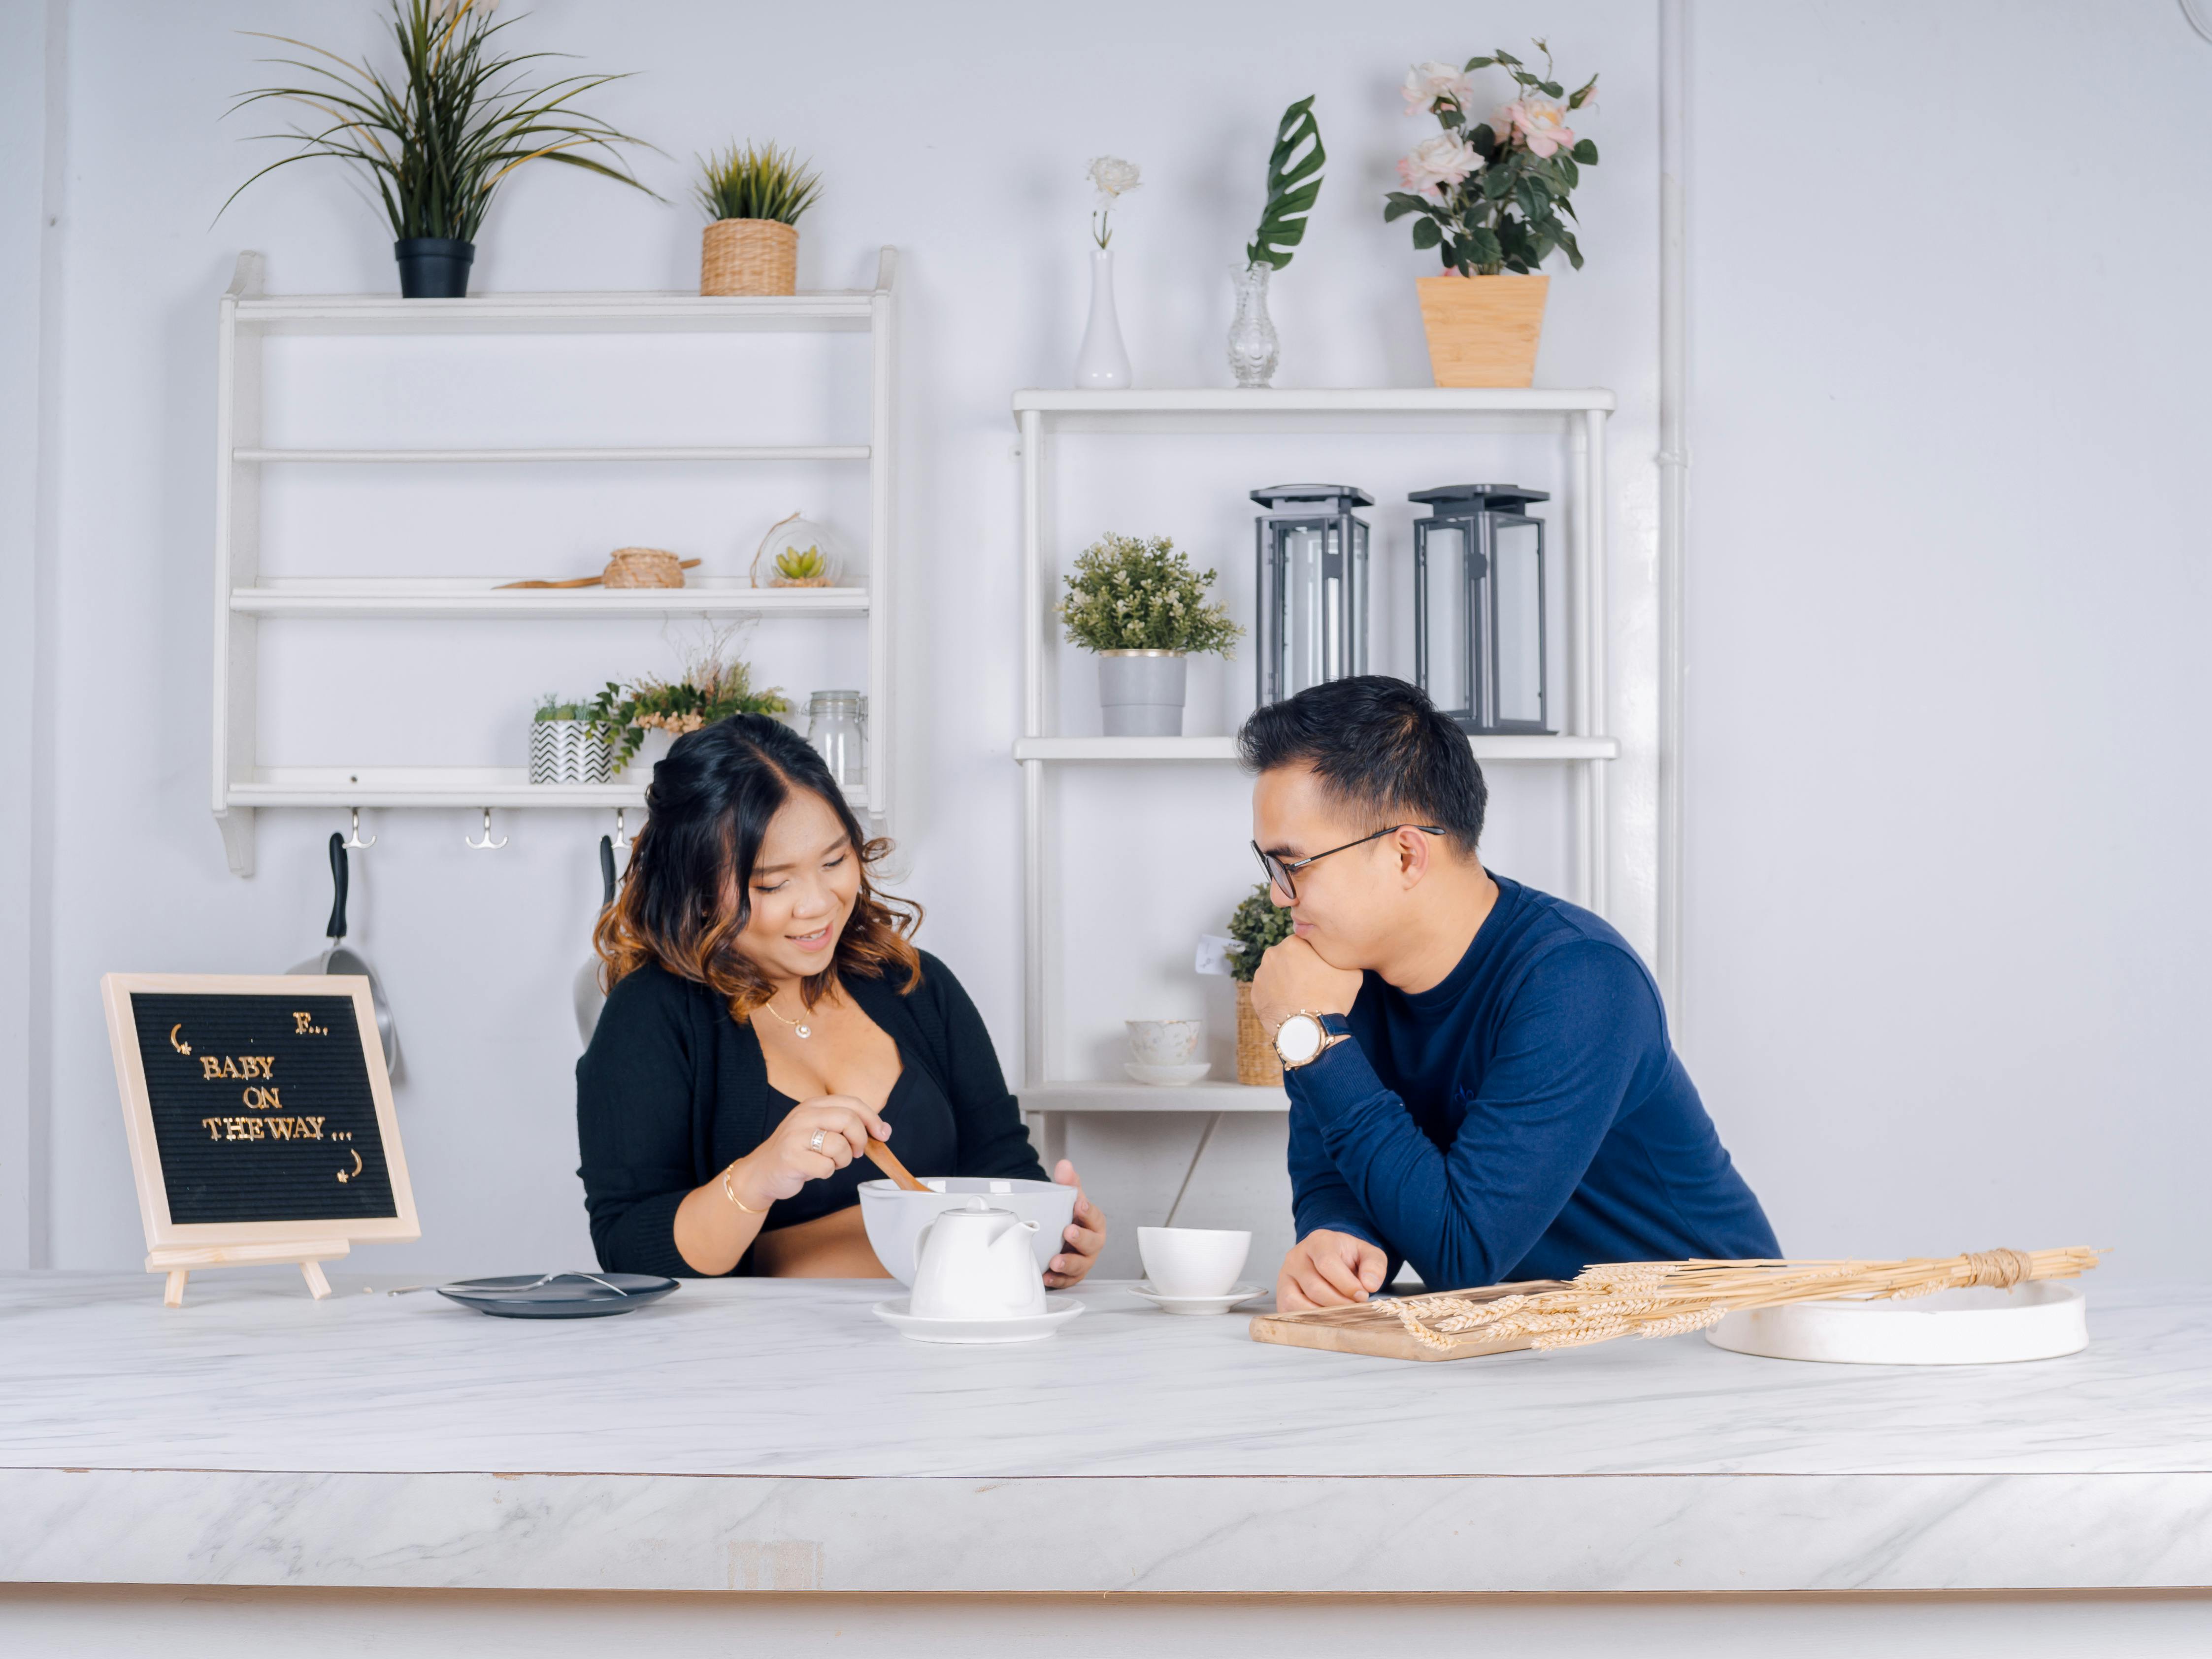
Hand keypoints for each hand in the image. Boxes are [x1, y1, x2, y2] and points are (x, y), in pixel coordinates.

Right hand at [730, 1095, 890, 1208]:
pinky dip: (827, 1173)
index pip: (852, 1103)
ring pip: (840, 1145)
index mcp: (812, 1105)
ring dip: (843, 1160)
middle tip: (857, 1153)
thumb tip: (885, 1130)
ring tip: (830, 1162)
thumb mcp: (820, 1130)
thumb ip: (847, 1126)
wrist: (762, 1173)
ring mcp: (795, 1136)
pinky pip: (827, 1167)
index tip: (883, 1134)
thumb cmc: (798, 1152)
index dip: (873, 1118)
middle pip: (849, 1120)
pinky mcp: (791, 1158)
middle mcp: (803, 1115)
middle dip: (860, 1140)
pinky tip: (814, 1170)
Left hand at [1044, 1159, 1104, 1288]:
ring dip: (1068, 1263)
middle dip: (1081, 1239)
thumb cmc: (1071, 1217)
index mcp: (1093, 1223)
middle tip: (1068, 1232)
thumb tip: (1065, 1165)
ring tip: (1055, 1261)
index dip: (1089, 1212)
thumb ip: (1068, 1182)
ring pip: (1080, 1265)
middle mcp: (1091, 1243)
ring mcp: (1082, 1261)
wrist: (1062, 1236)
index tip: (1080, 1205)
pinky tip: (1046, 1276)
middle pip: (1092, 1243)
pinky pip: (1066, 1281)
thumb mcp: (1070, 1199)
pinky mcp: (1071, 1276)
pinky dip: (1056, 1280)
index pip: (1096, 1217)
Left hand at [1250, 934, 1363, 1033]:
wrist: (1310, 1030)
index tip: (1321, 969)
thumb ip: (1342, 957)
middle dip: (1298, 967)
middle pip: (1288, 957)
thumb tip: (1341, 955)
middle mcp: (1272, 954)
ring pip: (1277, 973)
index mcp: (1293, 943)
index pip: (1305, 944)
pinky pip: (1268, 991)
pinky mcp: (1255, 994)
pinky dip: (1277, 996)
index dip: (1314, 956)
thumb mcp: (1352, 972)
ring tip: (1301, 997)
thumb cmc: (1331, 998)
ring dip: (1286, 981)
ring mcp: (1260, 975)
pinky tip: (1290, 1005)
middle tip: (1312, 984)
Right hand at [1275, 1228, 1386, 1310]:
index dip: (1346, 1284)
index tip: (1362, 1296)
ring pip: (1298, 1302)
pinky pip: (1289, 1312)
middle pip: (1314, 1287)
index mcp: (1318, 1242)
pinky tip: (1326, 1319)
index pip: (1327, 1263)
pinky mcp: (1281, 1294)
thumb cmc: (1348, 1257)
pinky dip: (1308, 1320)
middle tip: (1355, 1308)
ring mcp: (1285, 1276)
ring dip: (1324, 1314)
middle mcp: (1296, 1257)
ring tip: (1341, 1314)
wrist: (1330, 1258)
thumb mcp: (1368, 1254)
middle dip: (1339, 1303)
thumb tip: (1369, 1285)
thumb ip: (1374, 1265)